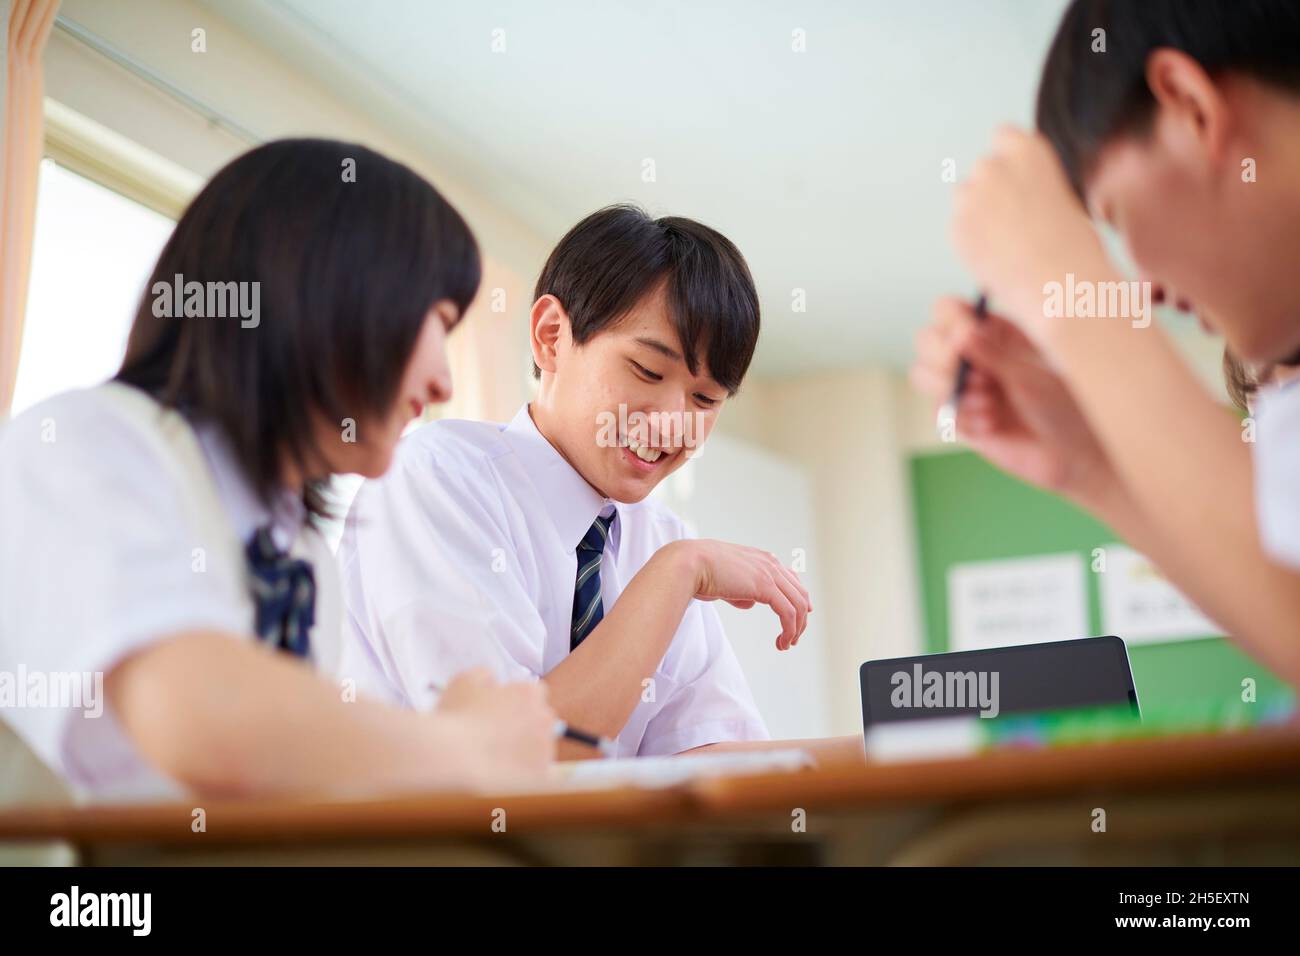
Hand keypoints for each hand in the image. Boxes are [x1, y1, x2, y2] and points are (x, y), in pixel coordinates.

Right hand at [434, 668, 556, 787]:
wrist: (452, 758)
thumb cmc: (456, 717)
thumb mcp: (466, 680)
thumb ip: (485, 675)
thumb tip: (492, 682)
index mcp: (529, 693)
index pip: (535, 694)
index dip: (517, 704)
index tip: (502, 714)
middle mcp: (544, 718)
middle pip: (542, 720)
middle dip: (525, 727)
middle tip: (499, 738)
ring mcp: (546, 749)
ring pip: (541, 749)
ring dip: (526, 752)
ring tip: (497, 760)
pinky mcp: (541, 776)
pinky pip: (541, 776)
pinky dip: (527, 776)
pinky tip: (506, 777)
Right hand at [668, 540, 811, 650]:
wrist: (690, 563)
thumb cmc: (700, 572)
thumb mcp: (726, 582)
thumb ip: (741, 592)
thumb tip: (751, 603)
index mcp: (761, 558)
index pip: (791, 578)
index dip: (799, 598)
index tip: (802, 616)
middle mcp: (770, 562)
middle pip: (800, 593)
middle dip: (801, 619)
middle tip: (792, 638)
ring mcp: (769, 573)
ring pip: (798, 605)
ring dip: (796, 628)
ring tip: (786, 644)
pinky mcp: (765, 586)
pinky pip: (788, 612)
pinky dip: (789, 630)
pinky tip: (782, 642)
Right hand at [911, 296, 1119, 508]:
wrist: (1071, 455)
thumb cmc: (1064, 406)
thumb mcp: (1030, 374)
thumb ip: (992, 354)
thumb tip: (958, 335)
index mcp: (993, 331)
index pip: (948, 310)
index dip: (950, 321)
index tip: (967, 338)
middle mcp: (973, 355)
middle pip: (926, 339)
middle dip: (942, 358)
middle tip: (977, 378)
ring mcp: (963, 387)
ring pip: (921, 374)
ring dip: (950, 389)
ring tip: (987, 403)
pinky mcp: (959, 418)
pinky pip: (939, 411)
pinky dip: (964, 418)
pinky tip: (993, 425)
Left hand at [952, 127, 1112, 343]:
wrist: (1060, 282)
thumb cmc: (1073, 246)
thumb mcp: (1064, 196)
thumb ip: (1033, 184)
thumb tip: (1017, 193)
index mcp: (1027, 151)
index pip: (1003, 137)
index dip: (1009, 161)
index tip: (1013, 178)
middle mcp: (993, 167)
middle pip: (983, 171)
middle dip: (992, 192)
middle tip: (1012, 222)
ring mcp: (971, 197)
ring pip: (966, 199)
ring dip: (978, 215)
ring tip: (1007, 243)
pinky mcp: (956, 228)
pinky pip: (960, 229)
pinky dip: (971, 241)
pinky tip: (996, 257)